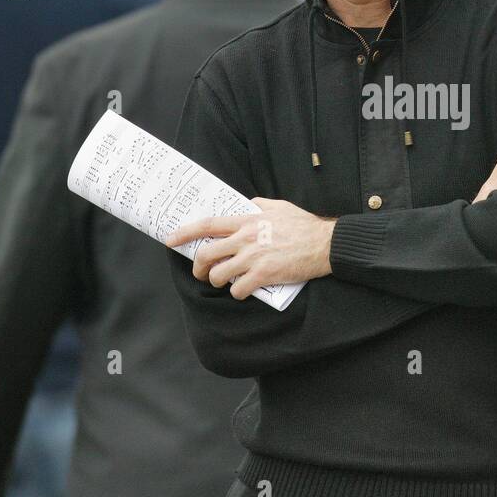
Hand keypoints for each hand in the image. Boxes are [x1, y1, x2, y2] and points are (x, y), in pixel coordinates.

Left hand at [167, 198, 335, 299]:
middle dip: (198, 267)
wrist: (325, 244)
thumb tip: (246, 204)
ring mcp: (253, 258)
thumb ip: (258, 205)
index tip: (171, 240)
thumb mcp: (279, 206)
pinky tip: (245, 290)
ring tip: (228, 281)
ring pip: (218, 275)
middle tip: (202, 272)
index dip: (185, 233)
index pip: (208, 225)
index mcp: (247, 220)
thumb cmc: (304, 225)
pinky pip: (238, 290)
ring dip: (218, 281)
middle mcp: (245, 239)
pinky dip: (238, 293)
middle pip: (206, 254)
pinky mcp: (264, 275)